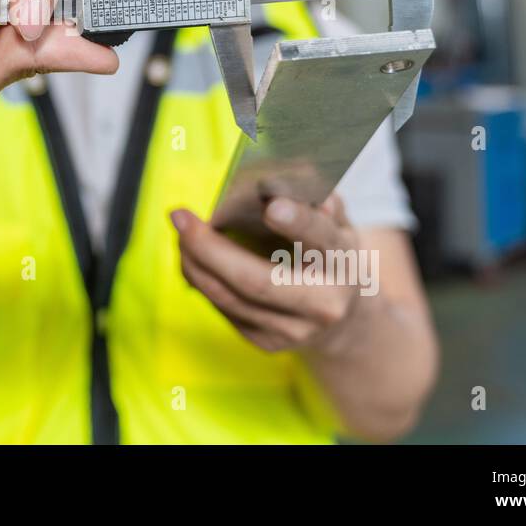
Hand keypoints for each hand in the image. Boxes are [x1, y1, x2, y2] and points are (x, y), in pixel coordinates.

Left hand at [171, 194, 360, 352]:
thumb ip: (315, 201)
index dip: (298, 224)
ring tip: (180, 232)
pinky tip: (191, 257)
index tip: (271, 206)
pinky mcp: (267, 342)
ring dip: (195, 263)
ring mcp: (293, 330)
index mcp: (344, 264)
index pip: (321, 241)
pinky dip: (201, 279)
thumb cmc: (331, 254)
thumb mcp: (337, 224)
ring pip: (230, 298)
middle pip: (258, 281)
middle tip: (180, 217)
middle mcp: (322, 304)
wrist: (344, 319)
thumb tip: (277, 183)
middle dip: (210, 249)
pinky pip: (224, 309)